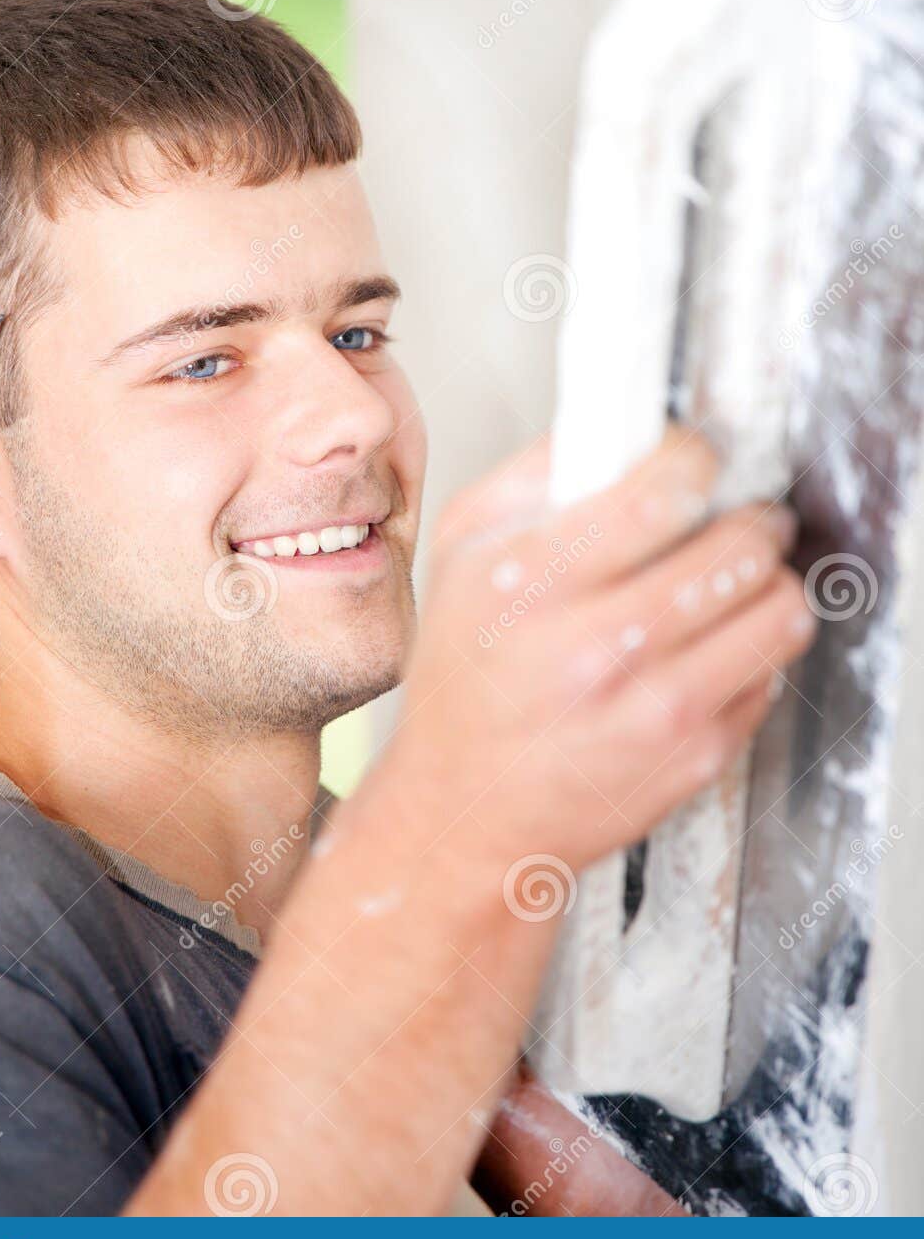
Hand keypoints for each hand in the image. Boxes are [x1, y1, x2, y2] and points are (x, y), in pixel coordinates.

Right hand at [129, 427, 813, 1216]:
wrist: (465, 815)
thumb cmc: (464, 681)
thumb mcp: (460, 553)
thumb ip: (535, 475)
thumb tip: (614, 423)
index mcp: (533, 582)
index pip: (664, 488)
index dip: (695, 458)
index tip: (692, 462)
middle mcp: (597, 647)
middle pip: (740, 546)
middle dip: (748, 518)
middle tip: (732, 519)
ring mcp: (655, 709)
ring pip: (778, 609)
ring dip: (767, 582)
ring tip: (735, 581)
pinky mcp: (696, 754)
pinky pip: (769, 672)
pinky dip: (749, 650)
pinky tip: (704, 650)